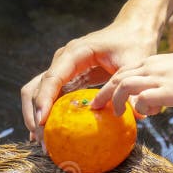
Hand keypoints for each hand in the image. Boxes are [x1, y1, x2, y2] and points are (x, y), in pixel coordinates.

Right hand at [21, 22, 157, 144]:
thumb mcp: (133, 64)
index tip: (42, 122)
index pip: (51, 78)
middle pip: (36, 87)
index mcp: (74, 53)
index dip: (43, 100)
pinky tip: (49, 135)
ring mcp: (62, 70)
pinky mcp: (67, 79)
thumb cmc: (132, 43)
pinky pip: (50, 97)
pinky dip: (46, 115)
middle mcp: (62, 61)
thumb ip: (132, 88)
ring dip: (35, 116)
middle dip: (33, 114)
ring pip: (37, 93)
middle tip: (42, 140)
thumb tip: (138, 116)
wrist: (131, 31)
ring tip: (41, 142)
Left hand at [91, 51, 172, 115]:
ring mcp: (158, 78)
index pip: (121, 72)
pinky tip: (147, 113)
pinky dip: (139, 107)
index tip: (101, 97)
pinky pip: (142, 98)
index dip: (108, 85)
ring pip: (124, 86)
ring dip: (115, 101)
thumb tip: (147, 101)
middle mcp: (150, 67)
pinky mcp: (167, 90)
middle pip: (116, 78)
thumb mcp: (171, 73)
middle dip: (102, 94)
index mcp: (150, 62)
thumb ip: (156, 83)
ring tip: (116, 113)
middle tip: (95, 108)